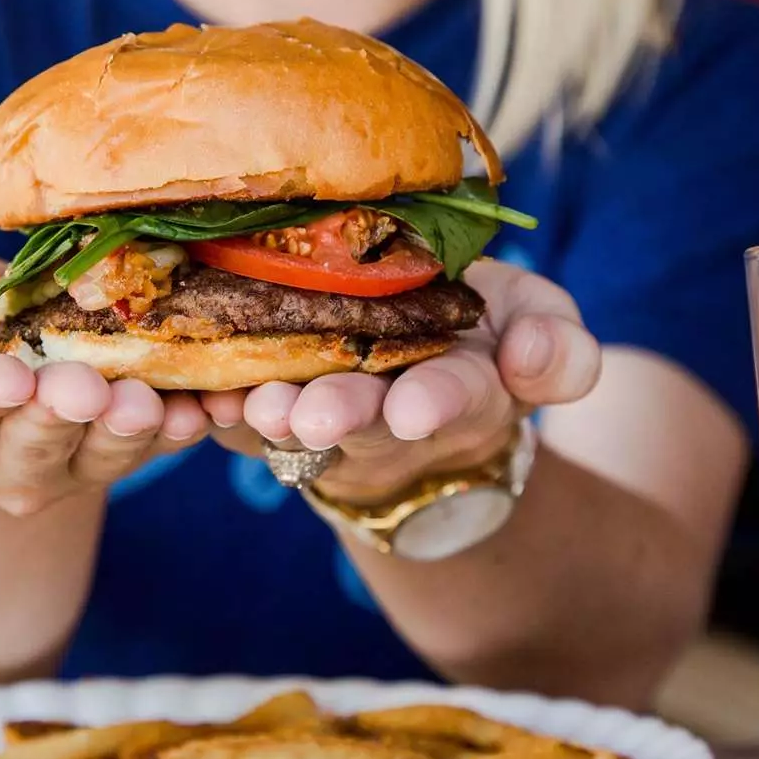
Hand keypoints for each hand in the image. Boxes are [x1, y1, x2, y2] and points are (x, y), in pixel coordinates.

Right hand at [0, 250, 207, 514]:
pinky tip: (203, 407)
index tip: (9, 378)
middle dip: (60, 417)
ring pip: (97, 459)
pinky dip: (182, 428)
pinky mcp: (118, 449)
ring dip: (126, 432)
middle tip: (85, 387)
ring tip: (146, 401)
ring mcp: (63, 467)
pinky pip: (154, 448)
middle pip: (30, 451)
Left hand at [201, 260, 601, 502]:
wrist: (408, 382)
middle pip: (360, 421)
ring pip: (293, 421)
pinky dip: (218, 408)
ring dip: (274, 413)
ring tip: (253, 403)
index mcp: (458, 394)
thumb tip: (537, 357)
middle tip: (313, 415)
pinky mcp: (258, 417)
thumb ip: (556, 348)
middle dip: (338, 413)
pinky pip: (234, 415)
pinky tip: (202, 395)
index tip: (415, 410)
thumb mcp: (536, 336)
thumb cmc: (478, 344)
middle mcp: (382, 417)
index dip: (437, 402)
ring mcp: (319, 421)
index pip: (454, 399)